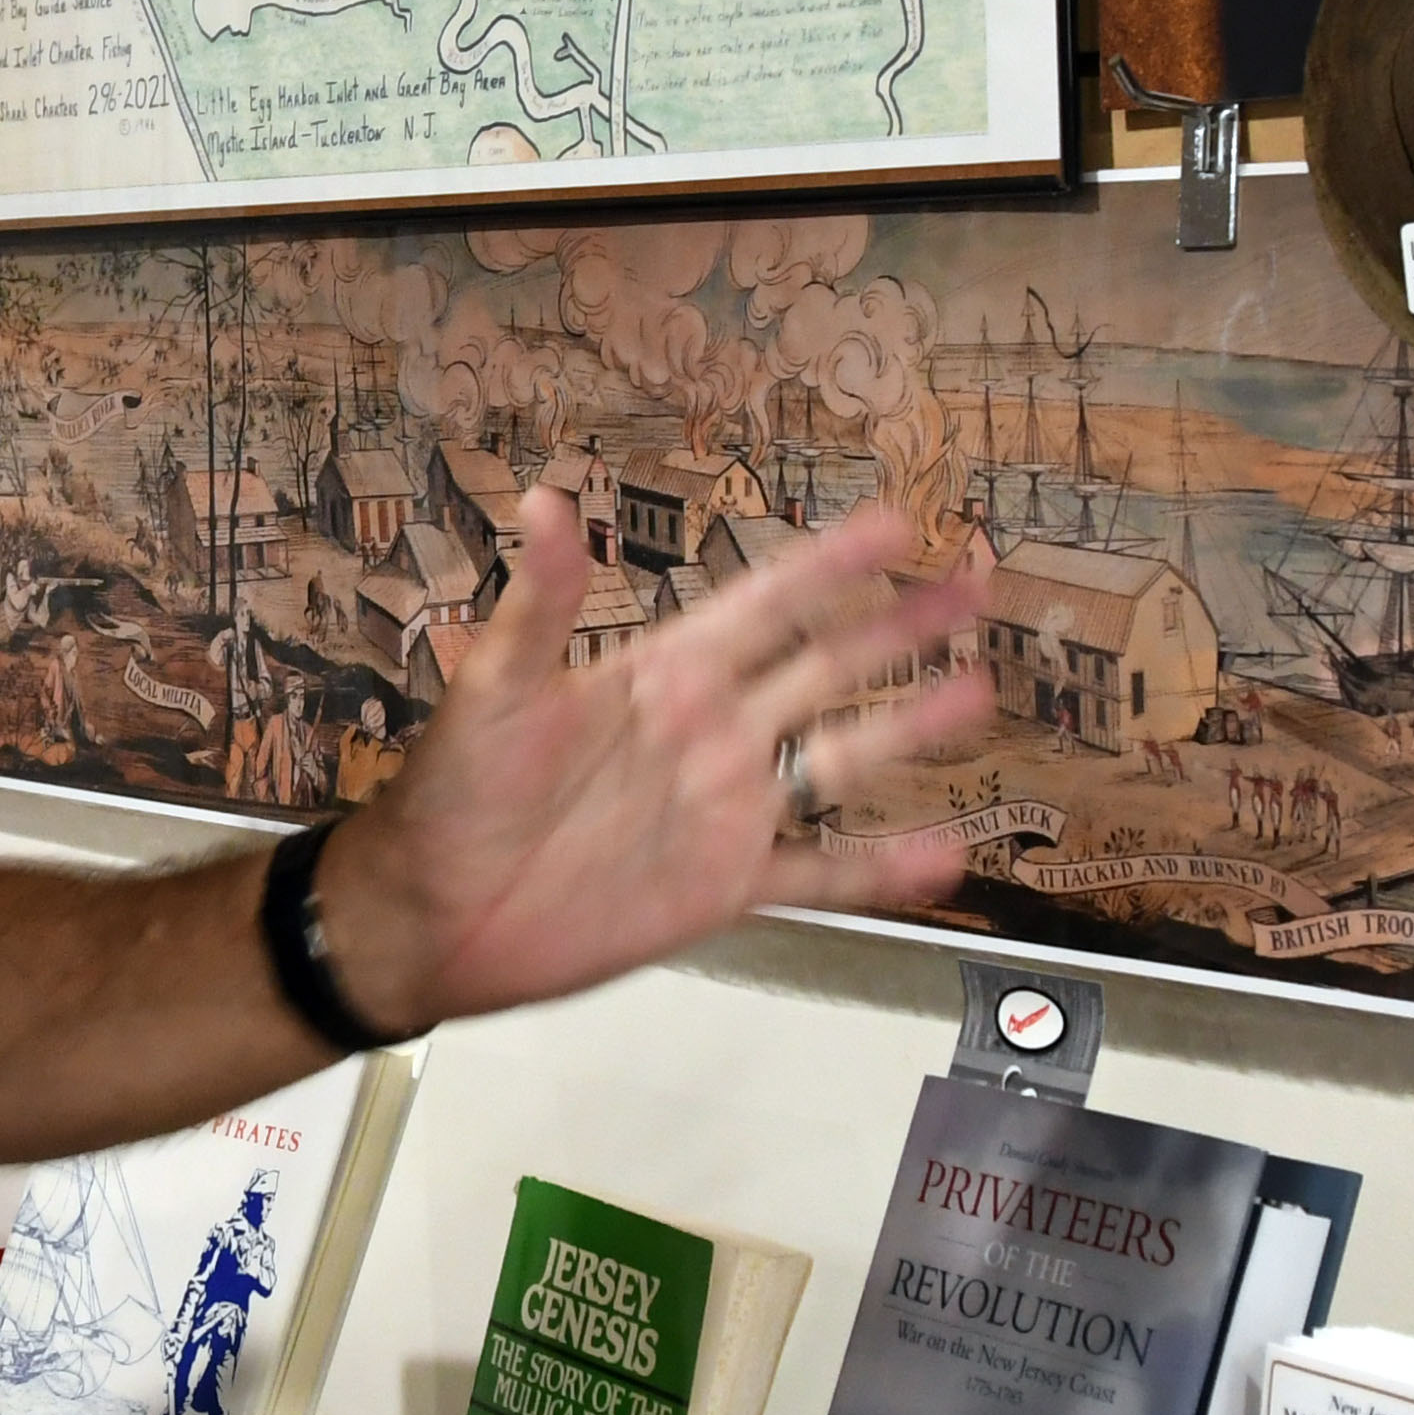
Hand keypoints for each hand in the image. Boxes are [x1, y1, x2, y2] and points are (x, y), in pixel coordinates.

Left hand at [323, 493, 986, 1031]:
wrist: (434, 913)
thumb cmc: (451, 795)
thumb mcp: (494, 688)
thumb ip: (540, 602)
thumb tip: (546, 501)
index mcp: (662, 673)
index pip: (765, 603)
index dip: (830, 564)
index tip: (896, 524)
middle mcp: (707, 731)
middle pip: (825, 666)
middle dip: (899, 627)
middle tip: (971, 585)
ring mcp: (724, 808)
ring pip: (839, 759)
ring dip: (909, 727)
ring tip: (979, 693)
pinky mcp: (724, 884)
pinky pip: (819, 871)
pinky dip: (881, 867)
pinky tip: (944, 851)